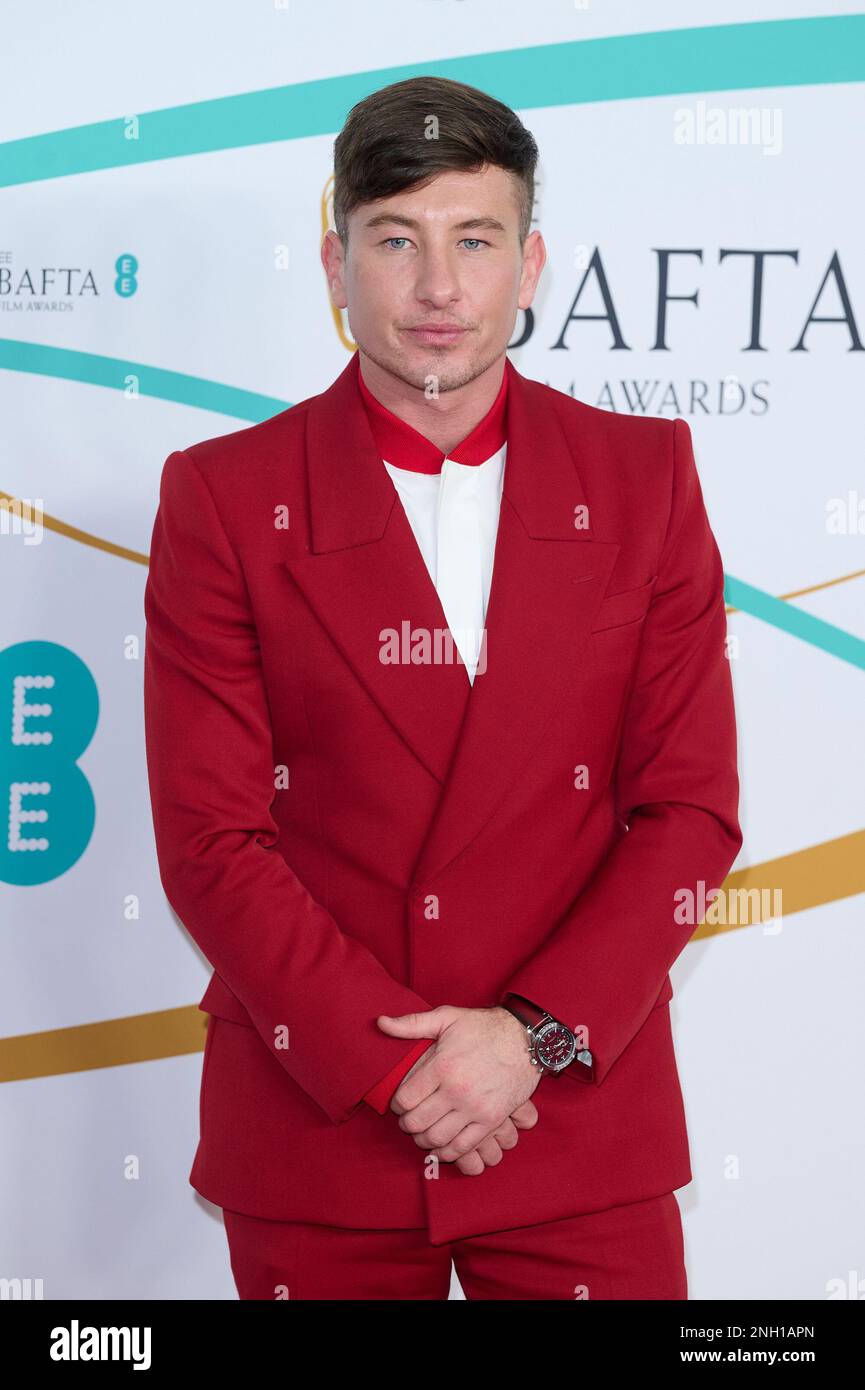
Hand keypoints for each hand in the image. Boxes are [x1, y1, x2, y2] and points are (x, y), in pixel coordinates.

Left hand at [377, 1005, 542, 1169]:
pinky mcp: (491, 1120)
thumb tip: (380, 1023)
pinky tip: (442, 1145)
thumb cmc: (483, 1027)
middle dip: (407, 1124)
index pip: (404, 1099)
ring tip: (423, 1131)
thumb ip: (412, 1023)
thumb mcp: (447, 1017)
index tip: (399, 1103)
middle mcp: (457, 1090)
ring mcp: (475, 1108)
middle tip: (408, 1119)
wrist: (525, 1039)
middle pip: (416, 1123)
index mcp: (442, 1066)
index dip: (396, 1105)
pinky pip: (462, 1146)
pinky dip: (447, 1152)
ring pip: (436, 1138)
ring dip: (424, 1140)